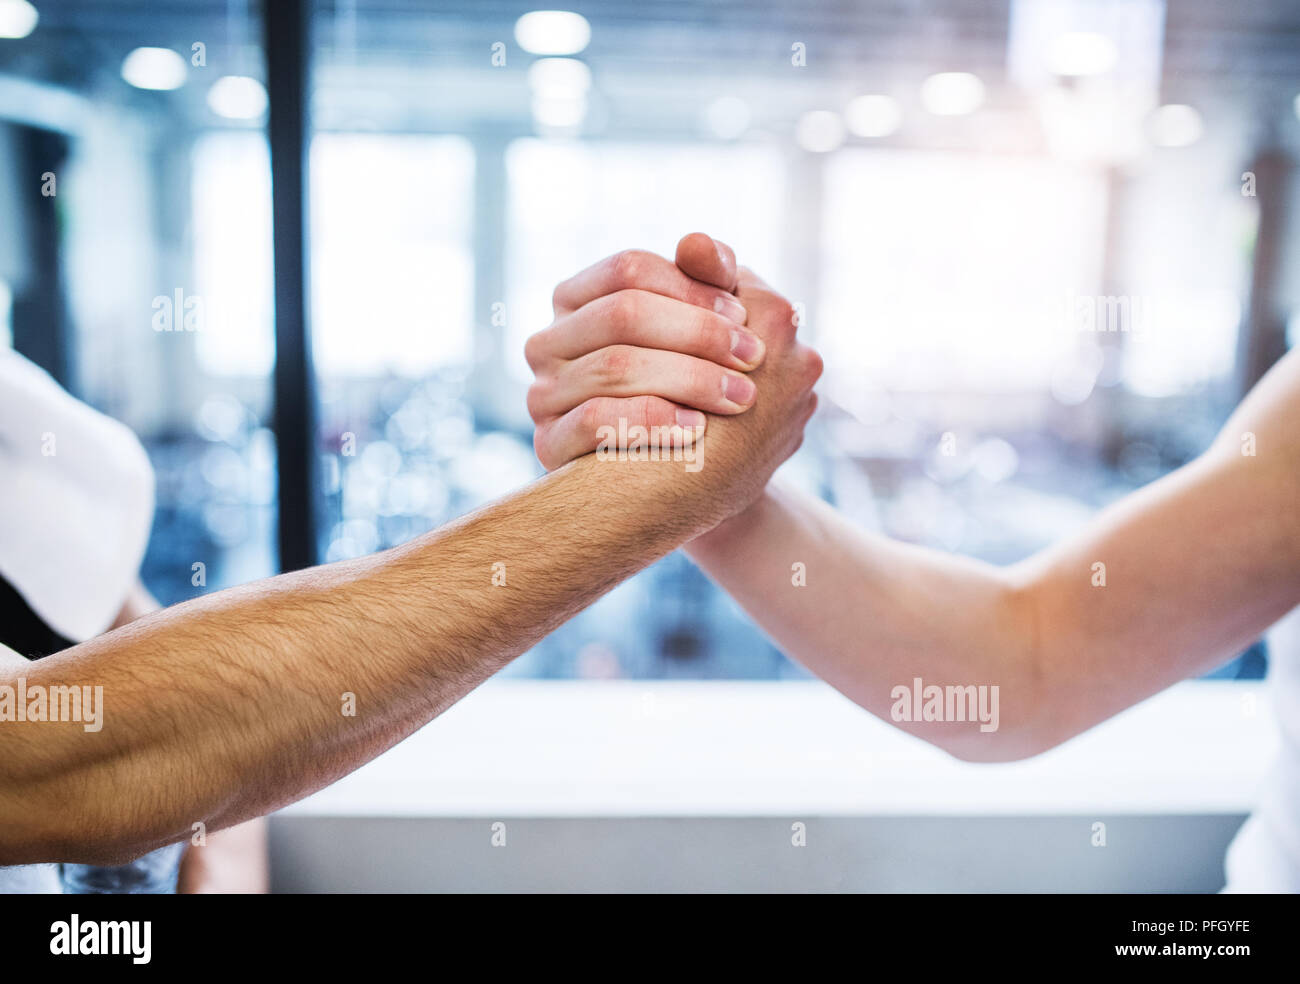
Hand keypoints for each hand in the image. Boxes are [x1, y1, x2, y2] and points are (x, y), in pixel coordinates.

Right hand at [526, 236, 767, 470]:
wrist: (677, 480)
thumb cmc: (693, 390)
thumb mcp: (707, 331)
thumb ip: (708, 281)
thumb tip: (698, 243)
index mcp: (578, 299)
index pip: (629, 269)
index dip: (692, 288)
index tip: (744, 316)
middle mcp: (549, 341)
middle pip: (622, 314)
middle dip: (698, 333)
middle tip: (754, 358)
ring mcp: (542, 393)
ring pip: (614, 366)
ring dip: (689, 378)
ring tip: (740, 397)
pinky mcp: (547, 444)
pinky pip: (595, 421)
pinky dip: (652, 420)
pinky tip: (697, 429)